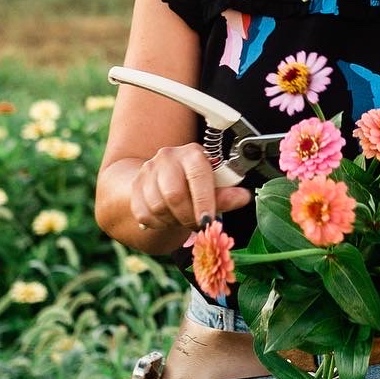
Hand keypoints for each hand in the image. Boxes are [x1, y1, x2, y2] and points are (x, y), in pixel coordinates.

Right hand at [130, 143, 253, 235]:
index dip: (204, 201)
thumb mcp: (213, 186)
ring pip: (158, 207)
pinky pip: (145, 215)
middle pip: (174, 196)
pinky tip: (168, 218)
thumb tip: (243, 197)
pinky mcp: (135, 187)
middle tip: (198, 224)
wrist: (164, 180)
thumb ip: (225, 194)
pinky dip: (159, 224)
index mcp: (192, 153)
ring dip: (173, 221)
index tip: (209, 221)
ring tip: (183, 219)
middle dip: (188, 217)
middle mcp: (167, 157)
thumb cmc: (196, 184)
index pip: (197, 175)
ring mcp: (148, 171)